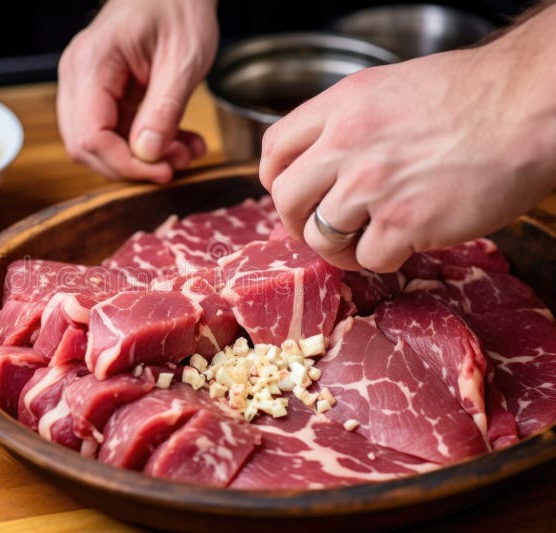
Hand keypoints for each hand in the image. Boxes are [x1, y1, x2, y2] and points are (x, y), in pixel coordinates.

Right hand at [57, 0, 218, 182]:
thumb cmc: (179, 6)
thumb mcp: (183, 60)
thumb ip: (164, 111)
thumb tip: (147, 156)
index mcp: (92, 64)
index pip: (91, 135)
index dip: (125, 164)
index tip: (163, 171)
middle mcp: (79, 76)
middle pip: (86, 145)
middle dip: (133, 165)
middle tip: (176, 164)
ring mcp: (86, 84)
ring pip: (101, 143)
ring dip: (143, 158)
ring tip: (185, 151)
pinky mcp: (102, 90)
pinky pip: (116, 130)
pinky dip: (146, 143)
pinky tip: (179, 141)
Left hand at [259, 7, 555, 271]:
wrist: (528, 109)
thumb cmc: (472, 97)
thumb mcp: (391, 89)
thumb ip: (349, 121)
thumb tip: (322, 157)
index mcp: (342, 106)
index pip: (275, 147)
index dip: (274, 178)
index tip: (287, 193)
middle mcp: (347, 143)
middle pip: (286, 197)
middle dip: (296, 221)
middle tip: (318, 228)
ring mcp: (372, 184)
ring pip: (320, 235)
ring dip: (338, 248)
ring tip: (364, 242)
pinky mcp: (404, 222)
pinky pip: (367, 259)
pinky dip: (381, 259)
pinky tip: (403, 244)